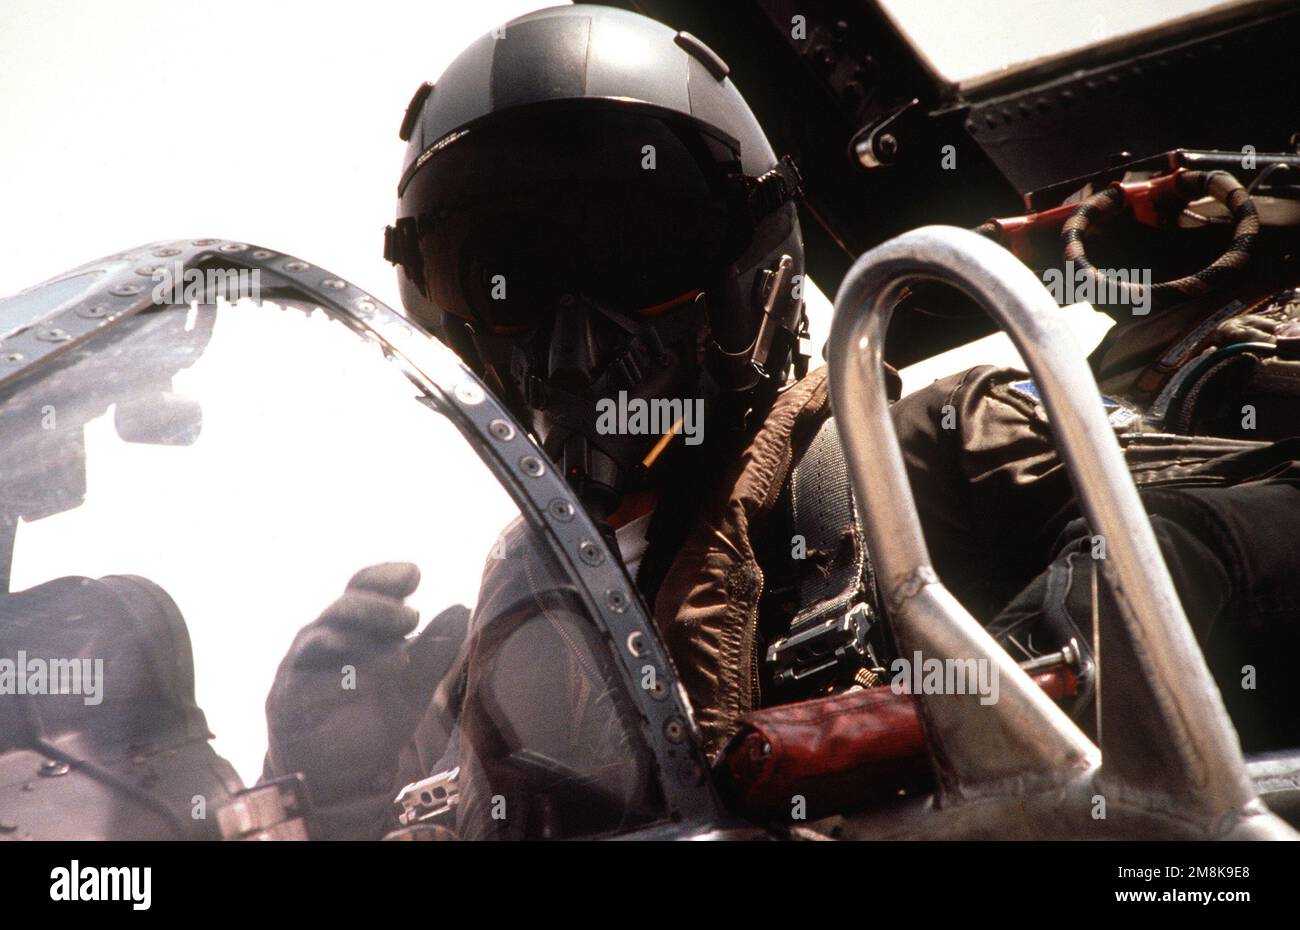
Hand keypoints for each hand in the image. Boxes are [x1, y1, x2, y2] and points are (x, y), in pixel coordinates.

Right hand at [263, 563, 457, 837]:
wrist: (342, 778)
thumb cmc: (374, 721)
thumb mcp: (414, 686)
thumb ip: (434, 650)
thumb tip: (462, 607)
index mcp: (352, 628)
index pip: (364, 588)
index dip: (385, 577)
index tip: (414, 574)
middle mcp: (322, 639)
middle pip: (343, 607)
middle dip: (377, 607)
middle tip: (410, 618)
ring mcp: (300, 667)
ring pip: (322, 637)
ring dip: (360, 642)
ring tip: (398, 659)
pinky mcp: (286, 700)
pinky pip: (305, 681)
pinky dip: (336, 680)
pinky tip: (364, 684)